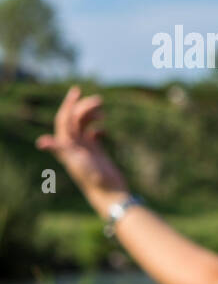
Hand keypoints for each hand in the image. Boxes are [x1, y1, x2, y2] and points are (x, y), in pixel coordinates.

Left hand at [36, 87, 129, 215]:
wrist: (109, 192)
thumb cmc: (92, 178)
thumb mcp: (76, 162)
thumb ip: (60, 150)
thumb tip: (42, 142)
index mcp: (67, 144)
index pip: (64, 119)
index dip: (68, 104)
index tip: (76, 90)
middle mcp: (74, 145)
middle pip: (75, 119)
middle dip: (85, 107)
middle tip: (100, 100)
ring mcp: (84, 148)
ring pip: (84, 125)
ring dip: (92, 115)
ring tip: (104, 113)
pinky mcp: (95, 152)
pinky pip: (93, 134)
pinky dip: (99, 128)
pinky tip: (105, 131)